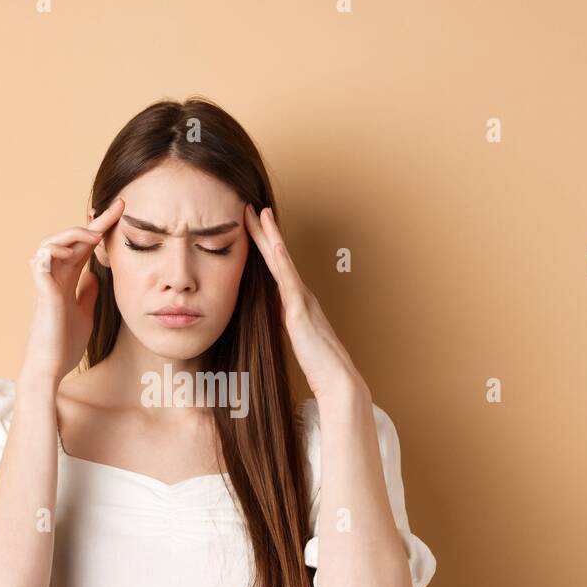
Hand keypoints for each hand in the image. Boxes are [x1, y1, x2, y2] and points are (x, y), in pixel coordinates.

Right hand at [21, 197, 124, 382]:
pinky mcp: (41, 291)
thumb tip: (94, 276)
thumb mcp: (85, 313)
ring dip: (74, 234)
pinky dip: (54, 250)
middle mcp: (53, 276)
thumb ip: (87, 293)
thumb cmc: (65, 343)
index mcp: (65, 280)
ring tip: (95, 236)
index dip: (100, 229)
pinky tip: (72, 250)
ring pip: (51, 242)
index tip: (121, 213)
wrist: (52, 366)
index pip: (83, 247)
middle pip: (71, 239)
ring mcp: (45, 282)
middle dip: (95, 222)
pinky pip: (42, 259)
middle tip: (118, 208)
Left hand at [243, 203, 368, 403]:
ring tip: (259, 214)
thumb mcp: (293, 338)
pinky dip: (283, 262)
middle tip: (249, 207)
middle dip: (263, 231)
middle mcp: (301, 294)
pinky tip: (276, 246)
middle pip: (277, 256)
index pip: (276, 266)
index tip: (250, 224)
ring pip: (283, 262)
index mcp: (296, 301)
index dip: (263, 245)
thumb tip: (268, 313)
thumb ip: (283, 322)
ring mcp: (302, 300)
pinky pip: (290, 282)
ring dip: (271, 236)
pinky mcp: (301, 312)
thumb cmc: (317, 363)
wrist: (337, 378)